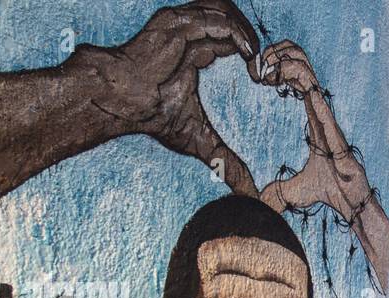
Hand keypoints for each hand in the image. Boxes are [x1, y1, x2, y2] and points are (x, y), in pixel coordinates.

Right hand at [95, 0, 260, 195]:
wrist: (120, 101)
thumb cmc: (152, 115)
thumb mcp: (199, 139)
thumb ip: (224, 158)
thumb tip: (247, 189)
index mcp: (195, 49)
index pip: (231, 38)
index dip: (251, 53)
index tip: (263, 77)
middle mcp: (190, 32)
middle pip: (231, 18)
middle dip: (253, 37)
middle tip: (267, 66)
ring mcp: (183, 24)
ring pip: (225, 11)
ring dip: (249, 33)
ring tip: (260, 60)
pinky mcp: (176, 22)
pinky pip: (216, 19)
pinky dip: (238, 34)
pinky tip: (250, 55)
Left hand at [256, 40, 371, 218]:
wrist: (350, 202)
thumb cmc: (330, 191)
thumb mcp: (294, 191)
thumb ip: (278, 191)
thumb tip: (262, 202)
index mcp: (312, 119)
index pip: (298, 80)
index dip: (280, 67)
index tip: (261, 73)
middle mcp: (319, 112)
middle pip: (303, 65)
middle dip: (280, 53)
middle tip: (261, 62)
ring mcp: (325, 116)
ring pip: (307, 71)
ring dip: (285, 60)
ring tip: (267, 68)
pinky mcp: (330, 124)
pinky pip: (315, 93)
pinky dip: (298, 79)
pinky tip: (284, 79)